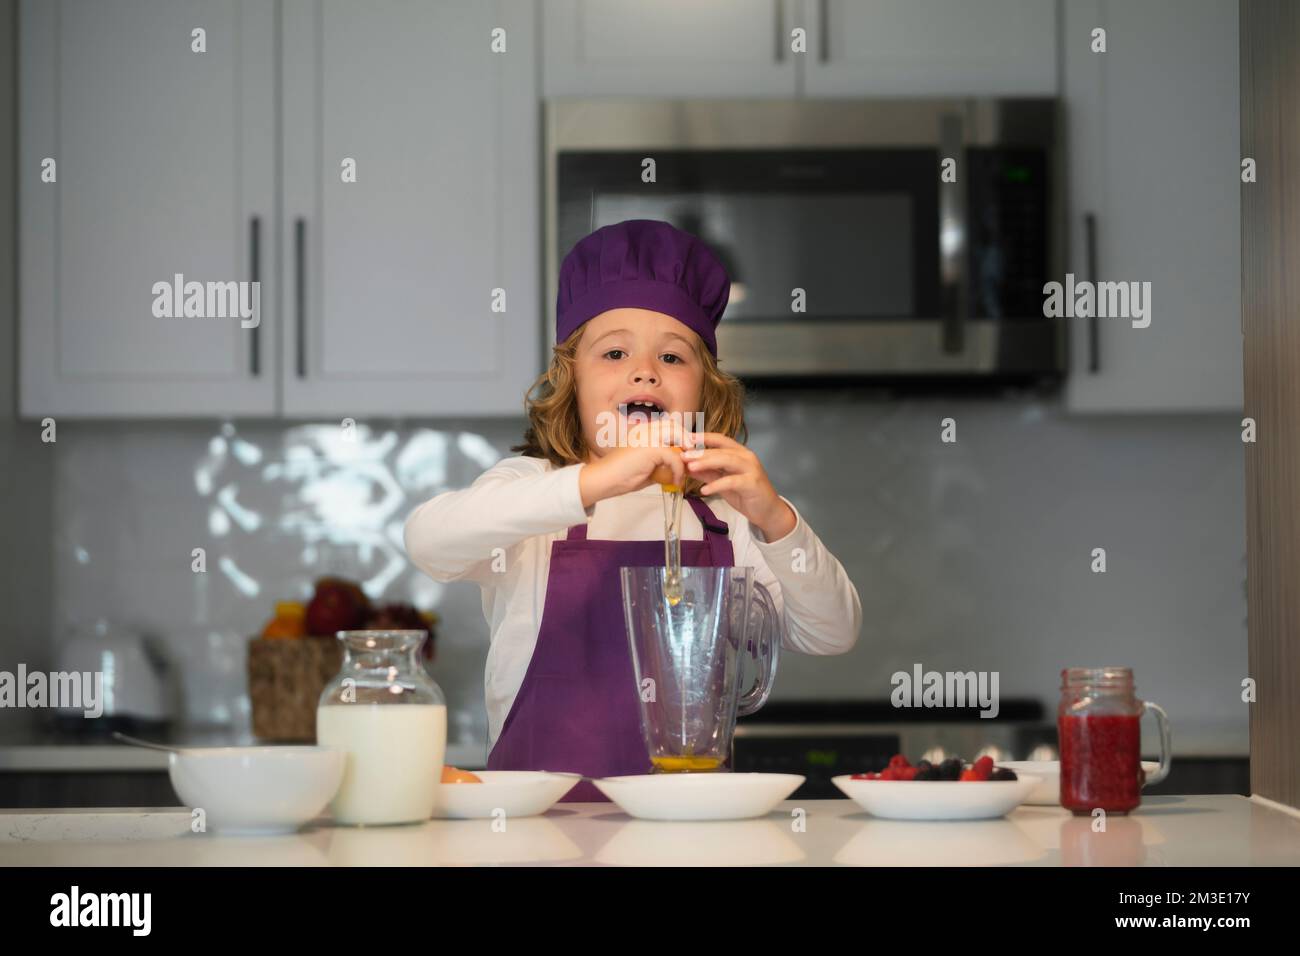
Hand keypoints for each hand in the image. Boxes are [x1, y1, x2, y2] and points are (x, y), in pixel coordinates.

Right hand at [578, 417, 696, 507]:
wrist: (604, 479)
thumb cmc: (620, 476)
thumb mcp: (645, 468)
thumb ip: (660, 465)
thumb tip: (673, 472)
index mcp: (641, 431)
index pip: (667, 425)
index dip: (679, 436)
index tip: (687, 451)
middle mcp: (645, 430)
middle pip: (674, 425)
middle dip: (686, 439)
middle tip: (692, 456)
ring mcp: (648, 437)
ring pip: (677, 435)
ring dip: (685, 451)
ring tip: (687, 467)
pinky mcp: (651, 448)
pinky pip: (674, 457)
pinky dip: (678, 470)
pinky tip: (676, 481)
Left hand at [682, 432, 795, 540]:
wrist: (768, 511)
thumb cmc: (746, 495)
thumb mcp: (723, 483)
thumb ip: (708, 474)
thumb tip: (687, 467)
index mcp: (740, 454)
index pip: (721, 440)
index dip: (704, 437)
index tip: (686, 438)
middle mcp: (747, 457)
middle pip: (722, 450)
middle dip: (701, 452)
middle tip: (683, 456)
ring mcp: (751, 469)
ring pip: (727, 461)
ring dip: (707, 463)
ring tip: (690, 467)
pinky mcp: (752, 483)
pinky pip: (732, 481)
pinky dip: (717, 485)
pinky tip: (704, 490)